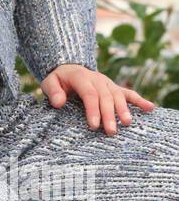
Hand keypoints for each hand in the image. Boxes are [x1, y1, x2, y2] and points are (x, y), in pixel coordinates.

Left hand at [40, 64, 155, 134]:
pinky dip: (140, 100)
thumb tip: (59, 103)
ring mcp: (107, 83)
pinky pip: (128, 93)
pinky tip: (150, 108)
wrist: (69, 68)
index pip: (89, 94)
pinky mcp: (114, 87)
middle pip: (105, 97)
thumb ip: (53, 91)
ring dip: (123, 109)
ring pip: (118, 95)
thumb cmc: (59, 80)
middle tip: (110, 132)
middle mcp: (97, 79)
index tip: (94, 126)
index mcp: (81, 77)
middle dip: (109, 114)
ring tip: (127, 123)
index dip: (92, 109)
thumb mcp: (50, 82)